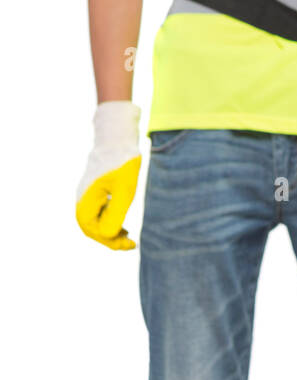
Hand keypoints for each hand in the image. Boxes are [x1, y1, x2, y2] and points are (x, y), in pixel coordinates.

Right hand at [76, 102, 141, 249]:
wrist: (117, 135)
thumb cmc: (122, 161)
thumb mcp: (124, 188)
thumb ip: (116, 213)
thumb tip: (110, 236)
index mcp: (85, 202)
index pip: (94, 232)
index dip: (111, 242)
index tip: (131, 244)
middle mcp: (82, 199)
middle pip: (92, 228)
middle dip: (110, 239)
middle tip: (131, 244)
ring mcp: (87, 193)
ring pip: (95, 220)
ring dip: (109, 231)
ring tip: (127, 236)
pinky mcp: (94, 188)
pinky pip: (98, 210)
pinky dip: (108, 219)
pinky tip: (122, 221)